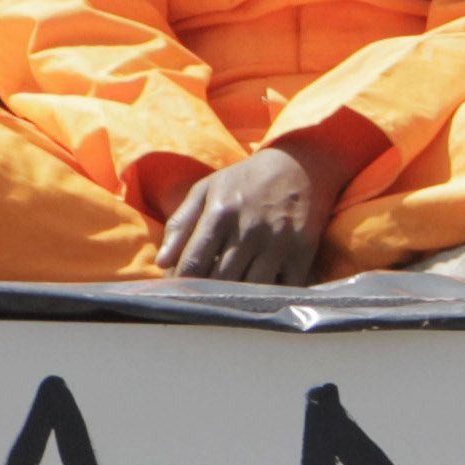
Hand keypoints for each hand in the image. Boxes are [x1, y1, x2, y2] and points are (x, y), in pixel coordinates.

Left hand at [153, 123, 378, 282]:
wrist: (299, 165)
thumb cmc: (244, 181)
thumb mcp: (206, 190)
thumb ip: (180, 224)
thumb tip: (162, 263)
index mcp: (220, 212)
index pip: (194, 262)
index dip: (182, 284)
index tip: (179, 293)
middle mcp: (249, 229)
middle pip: (220, 280)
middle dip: (207, 294)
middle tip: (200, 300)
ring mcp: (278, 242)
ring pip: (250, 288)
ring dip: (237, 298)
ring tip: (227, 299)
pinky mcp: (302, 252)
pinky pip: (283, 288)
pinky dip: (270, 297)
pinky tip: (260, 295)